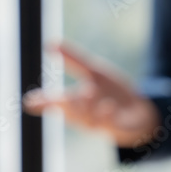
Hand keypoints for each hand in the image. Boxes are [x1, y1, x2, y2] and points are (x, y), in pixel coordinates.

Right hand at [23, 43, 160, 147]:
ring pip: (88, 118)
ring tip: (87, 91)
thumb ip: (73, 60)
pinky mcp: (117, 127)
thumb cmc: (112, 92)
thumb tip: (49, 44)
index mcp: (75, 101)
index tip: (30, 102)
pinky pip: (110, 123)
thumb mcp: (94, 72)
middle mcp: (84, 114)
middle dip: (63, 104)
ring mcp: (100, 123)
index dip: (43, 102)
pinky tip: (109, 106)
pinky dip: (107, 115)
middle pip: (69, 111)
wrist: (140, 109)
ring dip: (87, 106)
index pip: (55, 101)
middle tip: (57, 98)